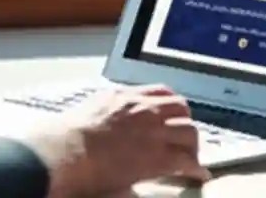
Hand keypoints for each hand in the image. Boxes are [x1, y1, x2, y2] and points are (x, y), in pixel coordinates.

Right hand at [21, 85, 210, 197]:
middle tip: (184, 139)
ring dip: (192, 145)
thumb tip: (109, 112)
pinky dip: (195, 168)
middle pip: (181, 108)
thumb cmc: (68, 135)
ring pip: (189, 132)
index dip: (170, 106)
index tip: (173, 116)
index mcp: (125, 96)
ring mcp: (153, 131)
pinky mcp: (156, 156)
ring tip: (190, 158)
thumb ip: (107, 106)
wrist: (67, 151)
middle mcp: (143, 109)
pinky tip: (197, 174)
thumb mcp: (91, 107)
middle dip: (185, 123)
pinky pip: (186, 160)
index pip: (160, 92)